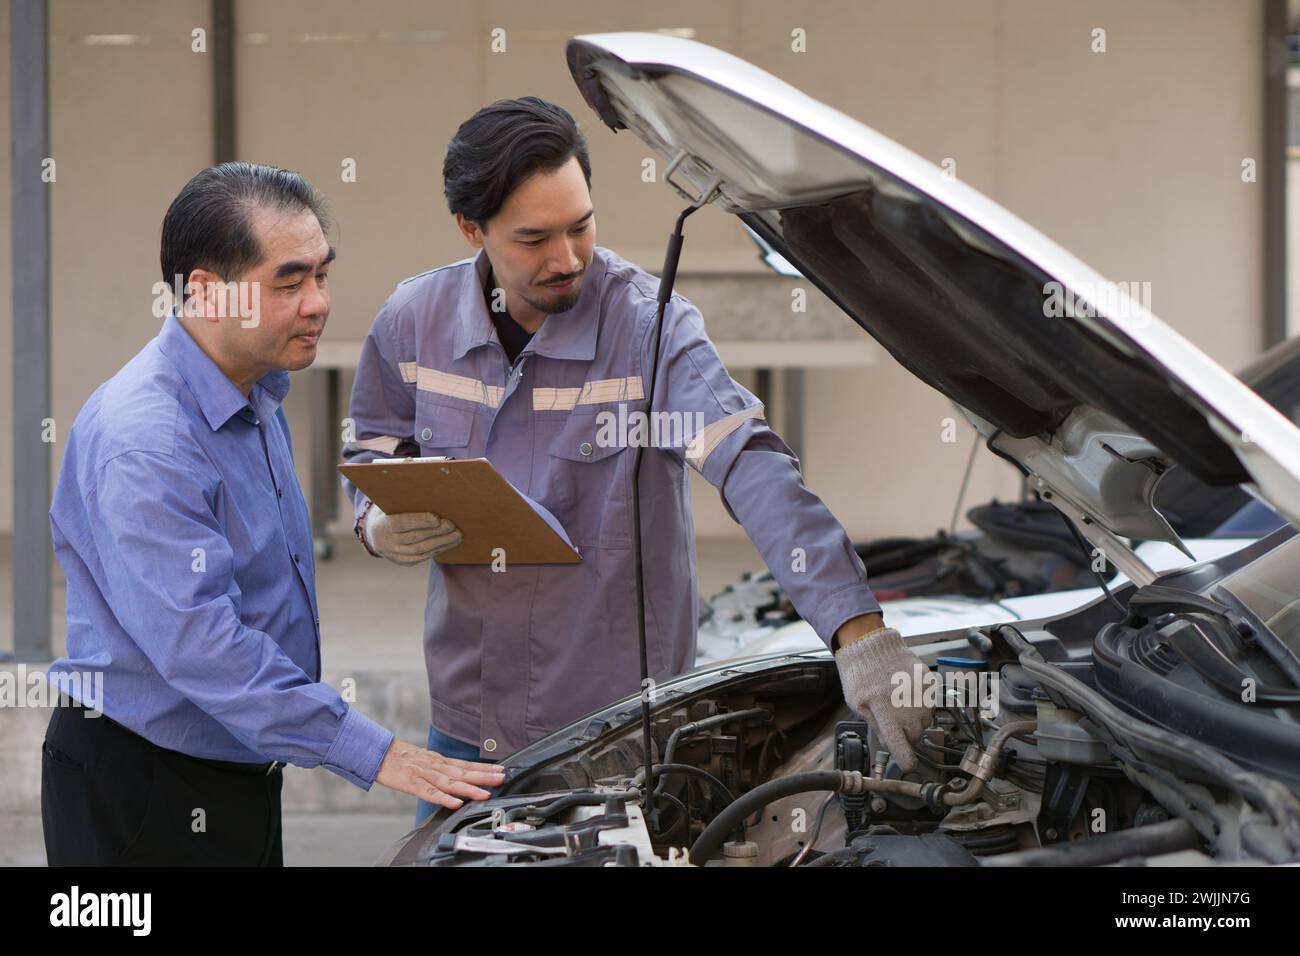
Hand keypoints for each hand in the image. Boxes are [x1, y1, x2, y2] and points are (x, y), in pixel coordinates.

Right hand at [362, 503, 461, 564]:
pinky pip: (422, 557)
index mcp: (383, 524)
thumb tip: (422, 481)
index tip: (437, 518)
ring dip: (442, 543)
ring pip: (422, 549)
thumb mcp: (390, 501)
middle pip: (416, 537)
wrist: (375, 532)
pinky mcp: (403, 561)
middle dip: (438, 532)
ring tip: (457, 536)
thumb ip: (403, 494)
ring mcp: (394, 554)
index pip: (403, 523)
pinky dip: (437, 550)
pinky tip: (448, 543)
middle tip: (453, 526)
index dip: (420, 521)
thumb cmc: (389, 510)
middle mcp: (386, 542)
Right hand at [374, 738, 505, 809]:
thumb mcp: (425, 760)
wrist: (378, 753)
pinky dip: (443, 797)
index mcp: (439, 761)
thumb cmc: (402, 759)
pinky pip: (429, 792)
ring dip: (469, 787)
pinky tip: (455, 802)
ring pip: (450, 782)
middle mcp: (435, 766)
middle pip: (463, 771)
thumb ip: (442, 768)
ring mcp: (424, 774)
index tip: (500, 770)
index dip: (484, 768)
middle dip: (484, 776)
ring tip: (485, 793)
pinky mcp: (412, 783)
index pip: (465, 764)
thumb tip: (459, 775)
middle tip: (501, 778)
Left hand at [833, 623, 932, 772]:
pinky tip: (908, 694)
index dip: (906, 759)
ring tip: (900, 703)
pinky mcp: (928, 682)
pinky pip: (931, 704)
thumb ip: (875, 725)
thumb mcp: (858, 704)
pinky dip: (922, 704)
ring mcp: (919, 692)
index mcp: (883, 710)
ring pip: (925, 721)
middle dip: (907, 734)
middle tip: (896, 722)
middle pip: (915, 735)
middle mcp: (905, 703)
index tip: (909, 766)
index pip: (899, 743)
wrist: (872, 645)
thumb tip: (889, 745)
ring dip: (915, 719)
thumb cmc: (861, 675)